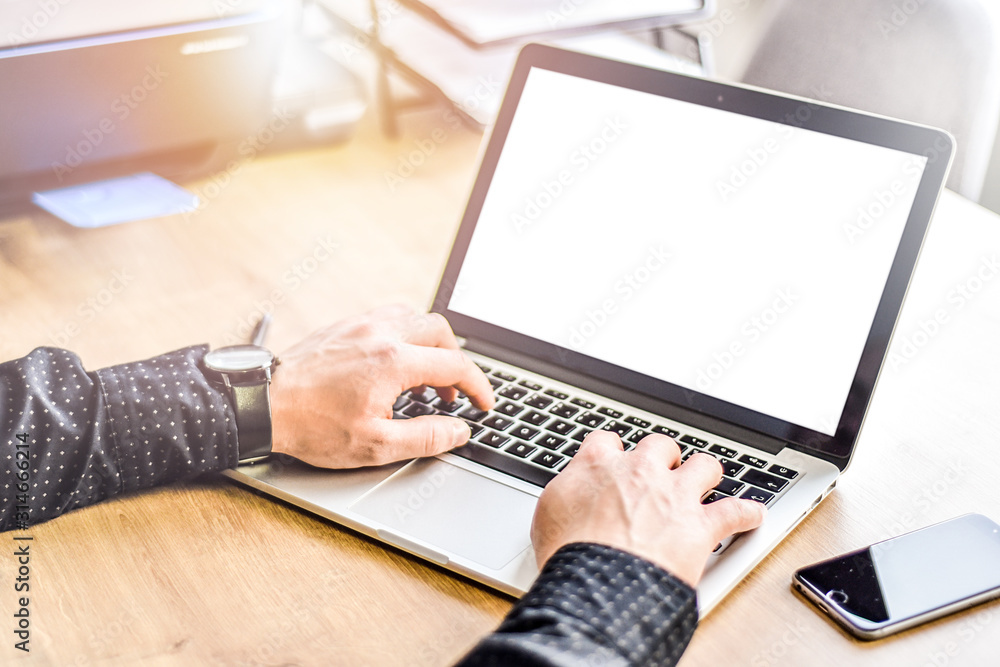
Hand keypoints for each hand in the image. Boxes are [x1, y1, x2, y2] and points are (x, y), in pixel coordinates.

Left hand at [268, 305, 494, 467]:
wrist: (263, 404)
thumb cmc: (312, 425)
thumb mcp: (375, 445)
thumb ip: (425, 437)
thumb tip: (458, 430)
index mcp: (394, 362)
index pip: (455, 366)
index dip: (478, 387)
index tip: (484, 404)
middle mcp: (381, 333)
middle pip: (441, 332)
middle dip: (457, 362)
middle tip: (453, 393)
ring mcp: (361, 324)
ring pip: (414, 317)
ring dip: (430, 344)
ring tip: (424, 378)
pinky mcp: (344, 325)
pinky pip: (388, 317)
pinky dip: (405, 335)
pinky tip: (395, 362)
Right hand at [530, 431, 765, 586]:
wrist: (597, 586)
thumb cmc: (569, 555)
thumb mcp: (548, 515)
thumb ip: (565, 493)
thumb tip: (569, 490)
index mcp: (599, 465)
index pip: (607, 441)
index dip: (613, 452)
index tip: (614, 461)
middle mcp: (640, 472)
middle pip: (660, 445)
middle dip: (662, 457)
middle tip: (659, 472)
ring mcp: (674, 496)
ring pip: (704, 466)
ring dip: (706, 473)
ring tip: (706, 480)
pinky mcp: (701, 526)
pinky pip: (736, 512)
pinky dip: (748, 514)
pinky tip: (753, 516)